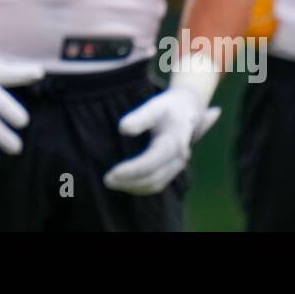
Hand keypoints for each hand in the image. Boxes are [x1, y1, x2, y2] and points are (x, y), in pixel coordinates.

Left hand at [103, 87, 219, 194]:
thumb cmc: (167, 107)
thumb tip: (122, 129)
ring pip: (155, 184)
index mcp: (173, 142)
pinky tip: (123, 183)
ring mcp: (177, 166)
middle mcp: (178, 158)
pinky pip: (157, 184)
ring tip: (111, 182)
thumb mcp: (154, 106)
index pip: (151, 162)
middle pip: (153, 178)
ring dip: (133, 187)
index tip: (112, 173)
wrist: (188, 110)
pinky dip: (140, 187)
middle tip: (106, 179)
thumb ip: (140, 117)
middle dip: (129, 181)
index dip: (132, 170)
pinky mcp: (173, 170)